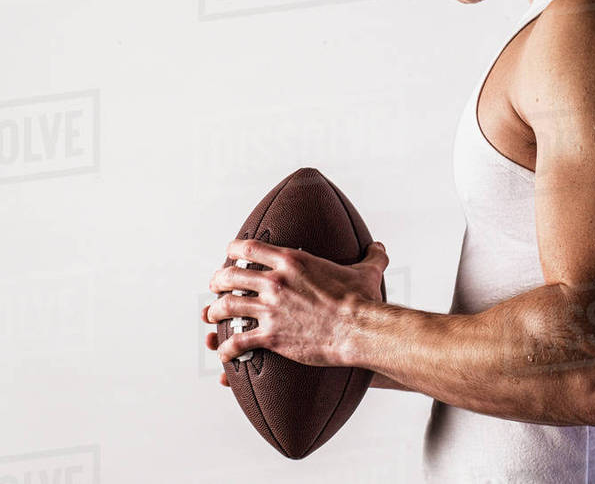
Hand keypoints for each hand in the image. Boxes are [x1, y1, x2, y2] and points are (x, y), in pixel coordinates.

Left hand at [201, 239, 387, 382]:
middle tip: (215, 286)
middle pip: (230, 275)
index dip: (234, 249)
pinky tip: (224, 353)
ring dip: (214, 311)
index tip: (230, 253)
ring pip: (226, 306)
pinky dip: (226, 348)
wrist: (360, 328)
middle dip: (218, 280)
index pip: (251, 247)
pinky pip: (238, 341)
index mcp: (293, 261)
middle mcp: (276, 281)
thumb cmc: (364, 300)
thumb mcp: (368, 271)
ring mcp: (271, 309)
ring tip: (210, 316)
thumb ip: (372, 256)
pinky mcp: (271, 335)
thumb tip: (380, 246)